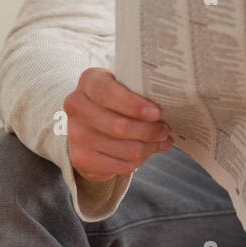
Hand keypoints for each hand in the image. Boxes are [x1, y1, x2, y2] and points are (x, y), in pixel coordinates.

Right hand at [63, 67, 172, 183]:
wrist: (90, 123)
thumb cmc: (116, 100)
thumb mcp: (125, 87)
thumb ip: (141, 93)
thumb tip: (170, 108)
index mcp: (89, 81)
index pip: (108, 93)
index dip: (134, 105)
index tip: (157, 113)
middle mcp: (77, 106)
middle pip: (119, 126)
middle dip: (149, 131)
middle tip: (165, 130)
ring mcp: (76, 134)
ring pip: (123, 149)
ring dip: (148, 147)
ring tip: (160, 141)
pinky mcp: (80, 158)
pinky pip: (119, 165)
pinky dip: (138, 161)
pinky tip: (146, 153)